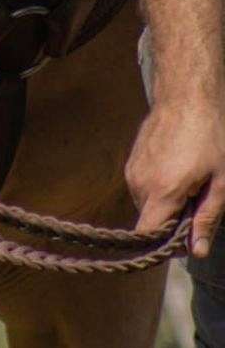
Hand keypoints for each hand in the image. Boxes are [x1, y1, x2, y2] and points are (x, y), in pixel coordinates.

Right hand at [126, 97, 224, 257]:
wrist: (186, 96)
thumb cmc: (210, 137)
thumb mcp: (221, 182)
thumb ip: (207, 219)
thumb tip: (196, 251)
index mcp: (162, 191)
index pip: (148, 235)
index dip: (165, 245)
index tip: (186, 239)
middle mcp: (139, 183)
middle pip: (150, 221)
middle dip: (172, 222)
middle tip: (198, 204)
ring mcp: (132, 171)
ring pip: (147, 204)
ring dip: (166, 204)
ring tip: (190, 183)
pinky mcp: (131, 162)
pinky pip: (143, 188)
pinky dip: (159, 189)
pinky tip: (178, 171)